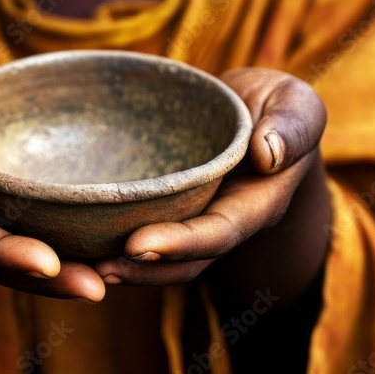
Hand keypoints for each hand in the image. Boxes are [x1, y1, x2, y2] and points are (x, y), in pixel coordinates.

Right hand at [0, 68, 106, 301]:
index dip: (4, 254)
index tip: (45, 262)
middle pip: (8, 261)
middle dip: (51, 279)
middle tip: (97, 286)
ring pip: (33, 252)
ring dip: (73, 266)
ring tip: (120, 273)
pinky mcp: (16, 206)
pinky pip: (47, 226)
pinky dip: (79, 238)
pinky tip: (120, 240)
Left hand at [92, 68, 328, 292]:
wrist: (260, 114)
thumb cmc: (280, 106)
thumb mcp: (296, 105)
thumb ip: (292, 127)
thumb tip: (267, 154)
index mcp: (258, 203)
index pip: (220, 232)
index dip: (181, 243)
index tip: (137, 245)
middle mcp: (225, 221)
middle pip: (185, 259)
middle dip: (143, 269)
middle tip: (97, 268)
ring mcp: (196, 219)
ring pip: (162, 258)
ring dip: (124, 267)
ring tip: (80, 266)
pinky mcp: (170, 208)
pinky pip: (145, 231)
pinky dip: (114, 241)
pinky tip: (78, 240)